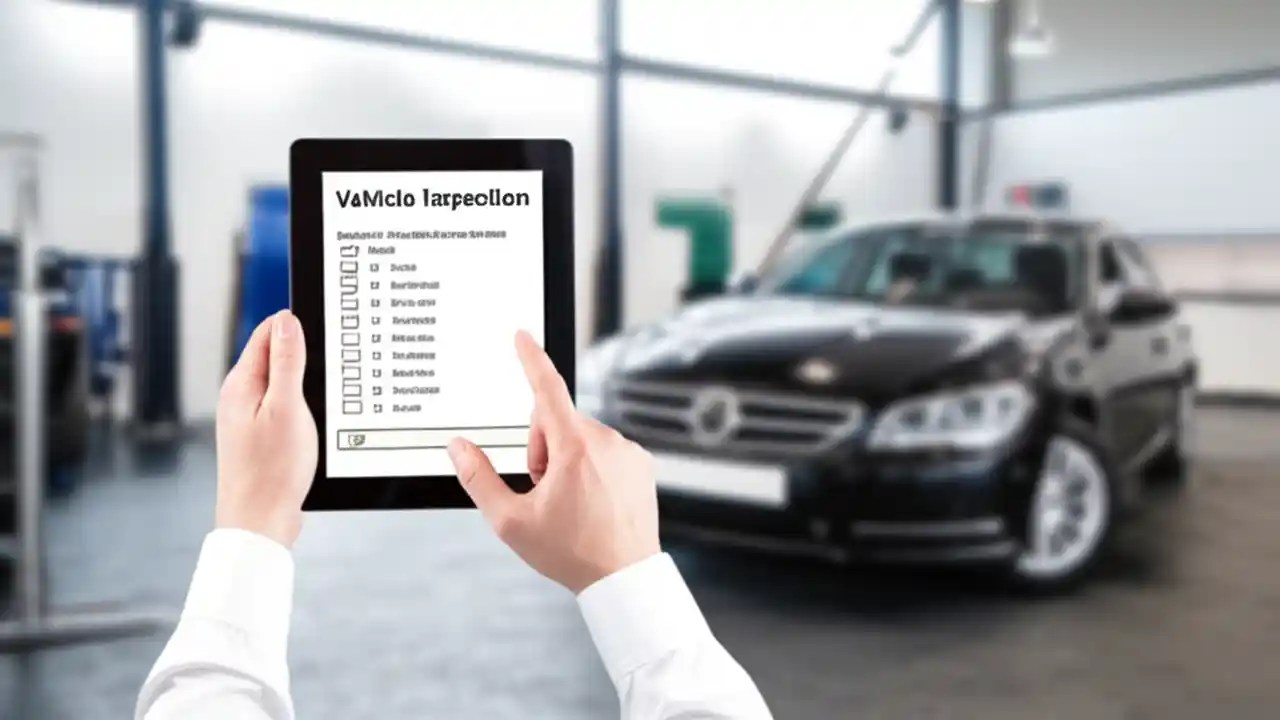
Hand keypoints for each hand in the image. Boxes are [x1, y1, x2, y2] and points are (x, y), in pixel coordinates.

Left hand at [215, 310, 317, 547]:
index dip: (296, 324)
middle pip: (274, 356)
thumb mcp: (288, 409)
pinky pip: (283, 406)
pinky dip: (301, 404)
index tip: (325, 325)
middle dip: (302, 351)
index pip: (267, 333)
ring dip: (303, 380)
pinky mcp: (259, 437)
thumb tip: (287, 320)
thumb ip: (287, 362)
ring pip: (280, 383)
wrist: (259, 523)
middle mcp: (239, 398)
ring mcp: (248, 418)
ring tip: (325, 390)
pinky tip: (315, 417)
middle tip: (332, 358)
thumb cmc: (272, 472)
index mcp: (240, 384)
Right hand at [448, 332, 659, 593]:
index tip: (523, 336)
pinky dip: (593, 468)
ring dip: (567, 460)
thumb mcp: (511, 521)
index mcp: (574, 447)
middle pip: (556, 422)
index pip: (546, 389)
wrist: (623, 577)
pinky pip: (605, 451)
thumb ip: (478, 478)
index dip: (530, 359)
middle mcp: (606, 440)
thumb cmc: (570, 552)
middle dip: (542, 449)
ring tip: (571, 503)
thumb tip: (459, 448)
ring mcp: (627, 451)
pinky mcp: (641, 464)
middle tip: (544, 492)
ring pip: (581, 438)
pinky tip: (592, 502)